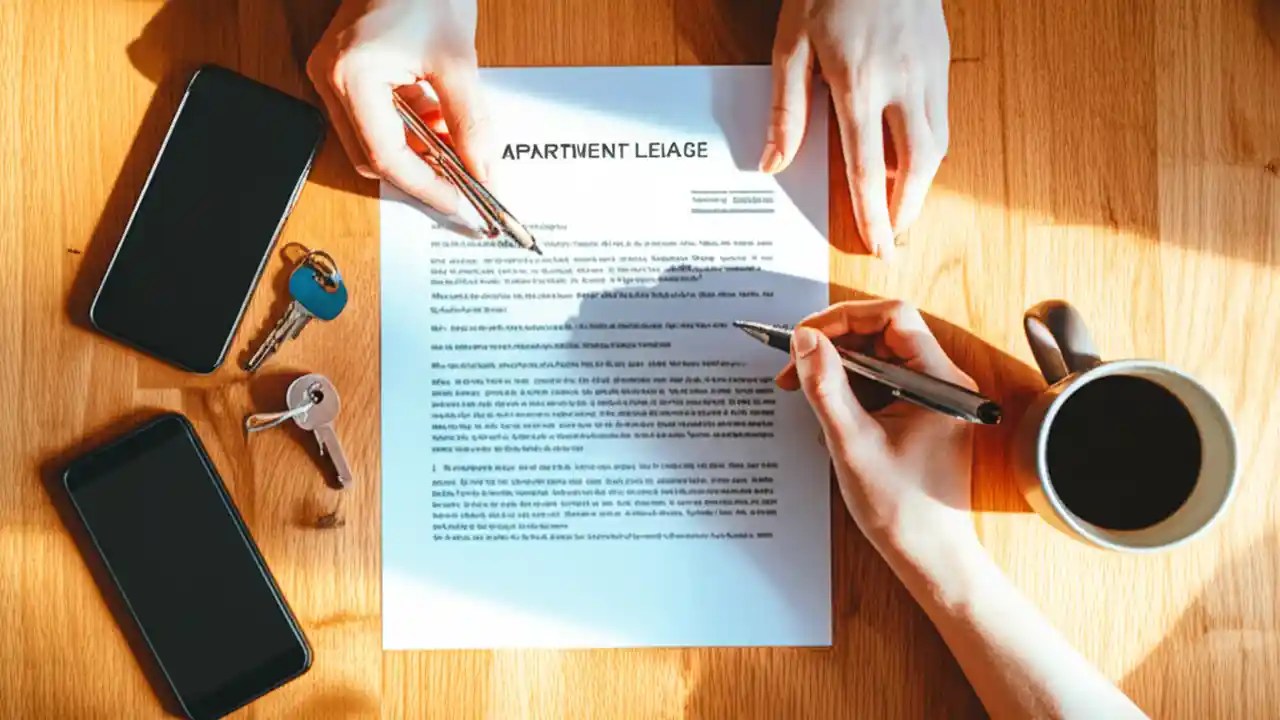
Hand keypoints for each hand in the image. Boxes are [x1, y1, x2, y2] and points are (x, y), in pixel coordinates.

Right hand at [308, 0, 489, 213]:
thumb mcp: (457, 60)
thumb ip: (471, 123)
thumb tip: (483, 170)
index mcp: (350, 76)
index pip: (385, 156)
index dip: (426, 186)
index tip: (460, 202)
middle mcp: (331, 79)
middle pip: (374, 156)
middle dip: (422, 171)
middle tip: (465, 180)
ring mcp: (334, 75)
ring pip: (375, 140)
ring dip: (418, 149)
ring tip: (459, 143)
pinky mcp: (347, 71)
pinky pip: (376, 117)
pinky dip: (410, 127)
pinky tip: (441, 118)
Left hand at [763, 0, 949, 258]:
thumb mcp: (791, 44)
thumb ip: (785, 108)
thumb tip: (773, 162)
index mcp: (859, 84)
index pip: (869, 169)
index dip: (873, 215)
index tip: (877, 245)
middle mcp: (903, 82)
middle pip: (918, 166)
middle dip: (908, 209)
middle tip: (894, 236)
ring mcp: (929, 69)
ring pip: (938, 143)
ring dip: (923, 182)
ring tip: (902, 204)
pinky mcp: (942, 56)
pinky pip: (942, 116)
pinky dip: (930, 147)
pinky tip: (911, 157)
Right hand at [775, 300, 975, 560]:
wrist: (929, 556)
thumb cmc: (904, 510)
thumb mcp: (853, 444)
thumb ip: (827, 387)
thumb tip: (805, 340)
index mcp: (939, 381)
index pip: (893, 317)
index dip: (844, 318)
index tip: (805, 336)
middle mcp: (941, 382)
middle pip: (882, 333)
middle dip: (833, 344)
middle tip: (793, 366)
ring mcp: (930, 399)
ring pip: (876, 359)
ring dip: (836, 369)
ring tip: (802, 391)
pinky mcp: (918, 415)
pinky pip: (879, 385)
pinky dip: (848, 391)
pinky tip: (827, 417)